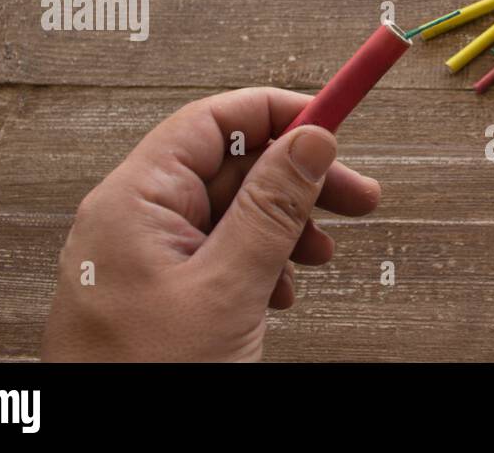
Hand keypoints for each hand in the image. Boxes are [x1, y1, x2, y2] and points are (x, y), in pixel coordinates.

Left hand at [43, 87, 380, 361]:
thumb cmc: (148, 378)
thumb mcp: (228, 288)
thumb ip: (271, 208)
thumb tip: (309, 140)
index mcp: (134, 201)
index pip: (212, 121)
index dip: (279, 115)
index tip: (336, 123)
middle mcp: (133, 220)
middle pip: (229, 166)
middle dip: (297, 180)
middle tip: (360, 196)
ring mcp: (145, 258)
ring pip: (230, 212)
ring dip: (284, 227)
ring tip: (319, 256)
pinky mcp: (159, 292)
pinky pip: (218, 254)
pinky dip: (260, 264)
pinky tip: (281, 292)